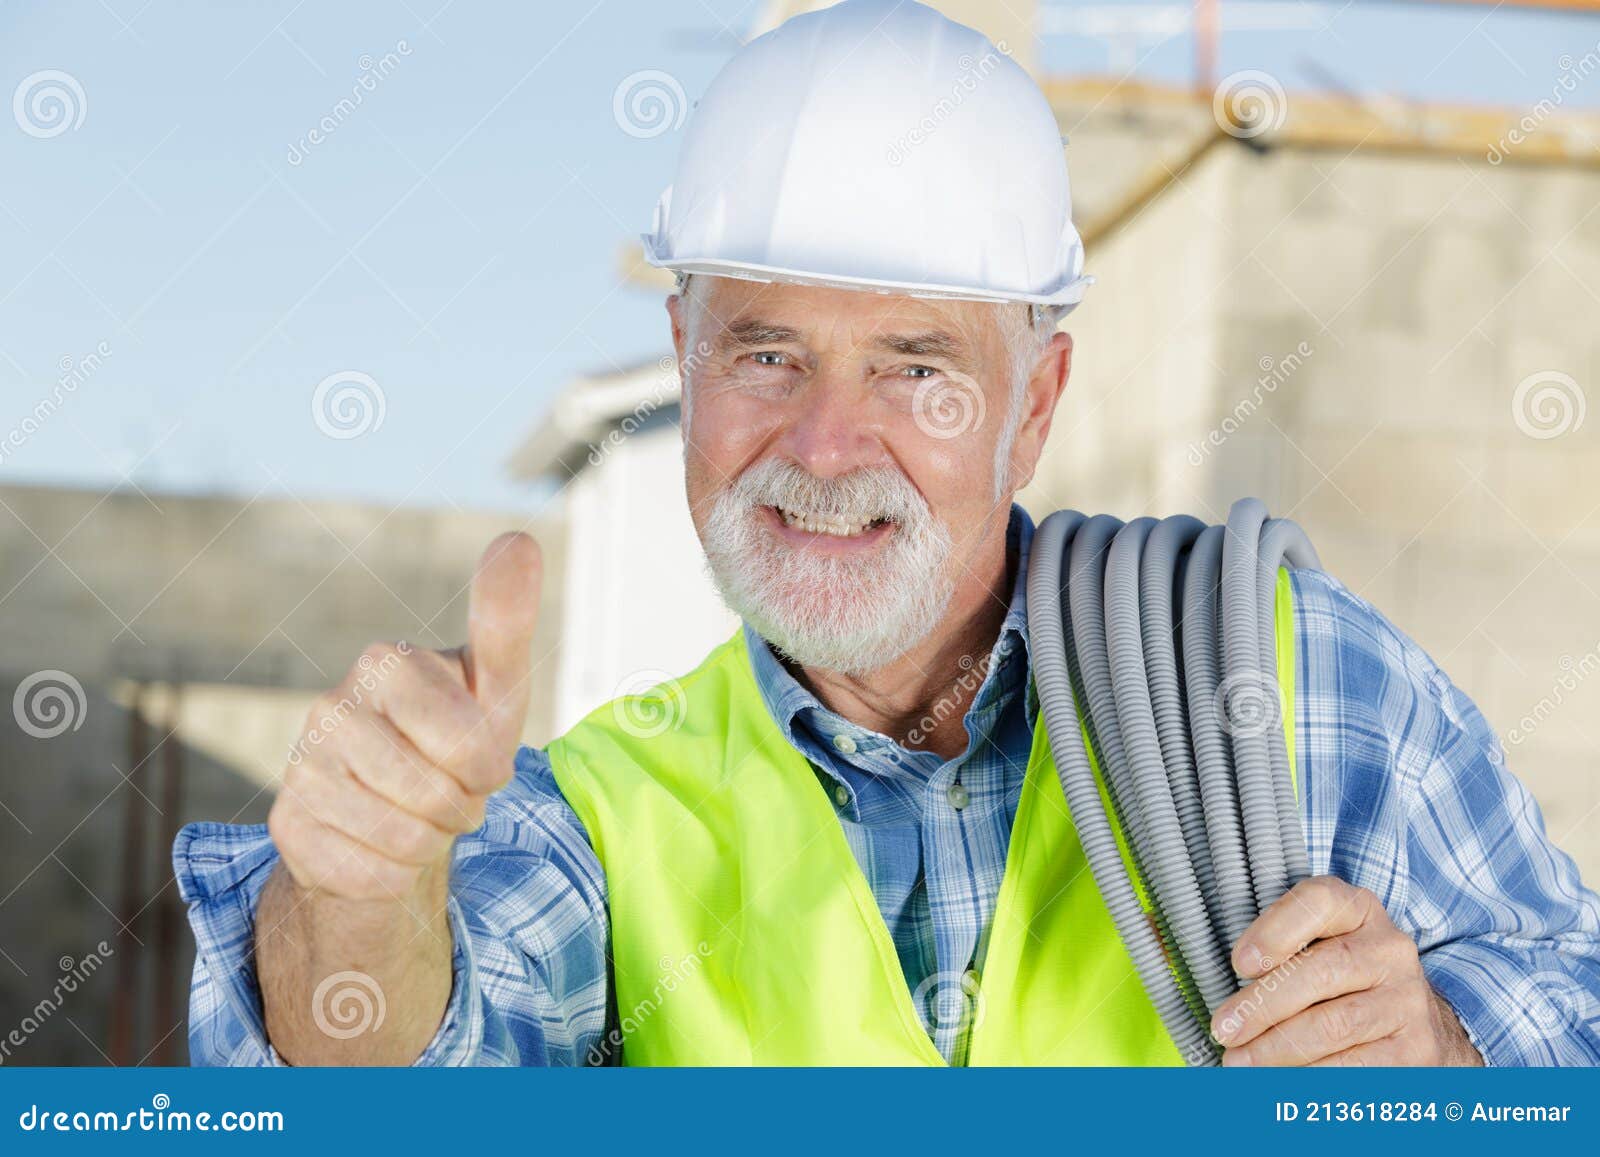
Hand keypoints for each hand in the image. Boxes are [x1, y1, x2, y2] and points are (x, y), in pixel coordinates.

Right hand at [267, 532, 541, 902]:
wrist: (397, 807)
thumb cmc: (457, 734)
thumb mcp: (496, 683)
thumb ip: (507, 617)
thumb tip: (518, 539)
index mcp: (383, 664)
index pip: (469, 745)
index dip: (491, 767)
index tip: (480, 756)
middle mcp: (328, 708)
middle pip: (434, 795)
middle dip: (462, 807)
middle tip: (452, 790)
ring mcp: (300, 767)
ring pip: (402, 840)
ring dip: (430, 842)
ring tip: (421, 814)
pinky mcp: (286, 826)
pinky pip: (368, 875)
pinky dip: (393, 874)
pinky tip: (382, 843)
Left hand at [1210, 876, 1482, 1065]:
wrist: (1414, 1020)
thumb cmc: (1340, 977)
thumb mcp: (1314, 946)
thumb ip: (1278, 956)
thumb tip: (1232, 1008)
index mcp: (1357, 909)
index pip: (1317, 903)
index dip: (1275, 931)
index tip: (1239, 964)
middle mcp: (1390, 948)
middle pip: (1321, 972)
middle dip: (1262, 1006)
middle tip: (1224, 1031)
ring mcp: (1408, 999)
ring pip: (1335, 1025)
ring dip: (1278, 1048)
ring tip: (1239, 1063)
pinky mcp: (1416, 1047)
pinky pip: (1357, 1067)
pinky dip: (1311, 1077)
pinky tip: (1280, 1083)